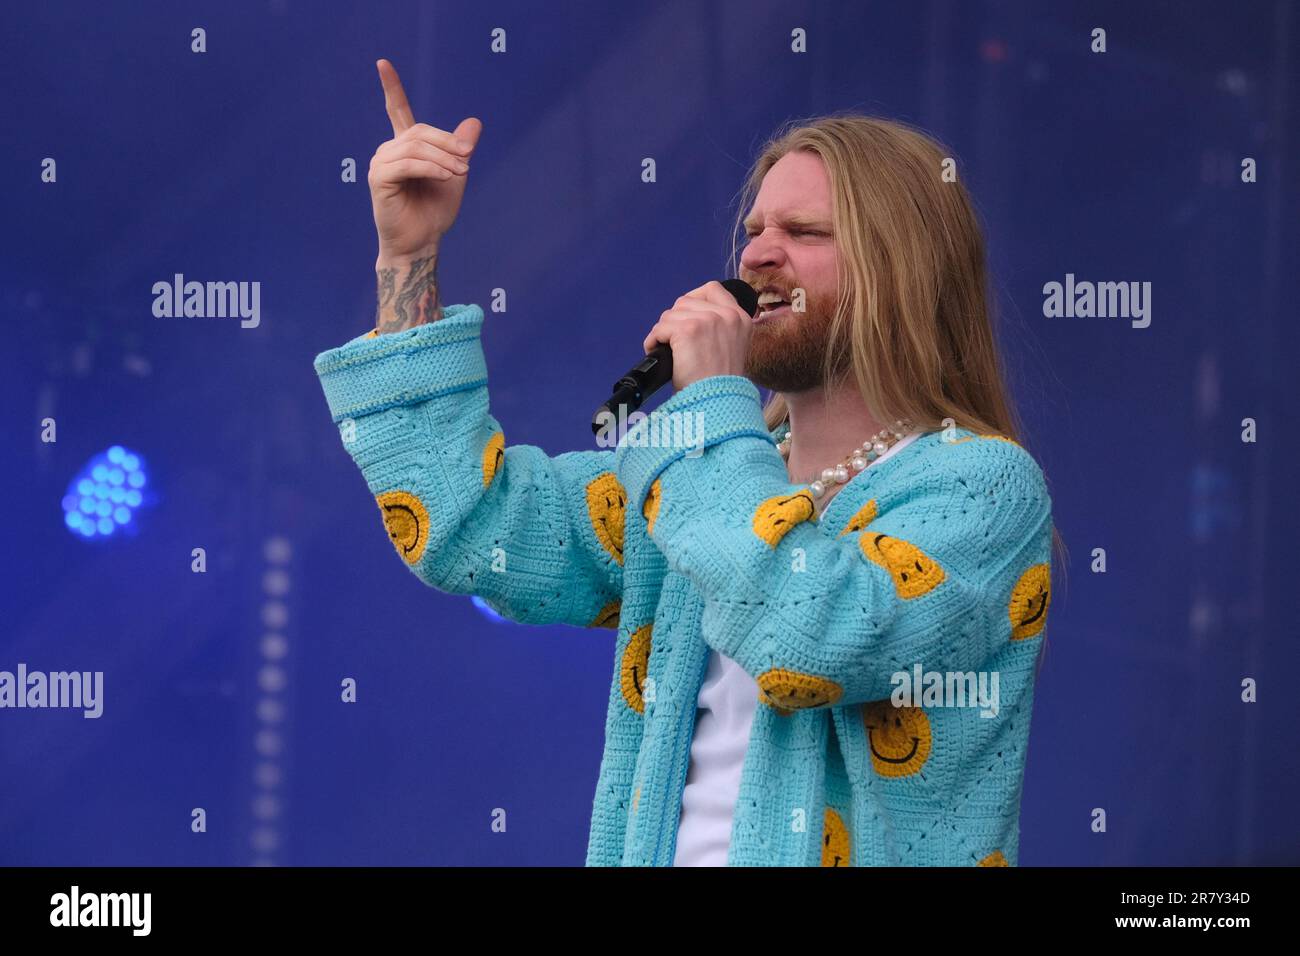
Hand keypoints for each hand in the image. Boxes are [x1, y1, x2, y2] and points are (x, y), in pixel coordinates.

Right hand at [368, 59, 482, 262]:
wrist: (421, 243)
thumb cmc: (434, 213)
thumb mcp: (455, 175)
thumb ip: (460, 149)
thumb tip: (474, 121)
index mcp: (404, 147)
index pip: (396, 110)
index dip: (391, 87)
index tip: (383, 63)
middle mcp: (388, 151)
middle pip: (419, 131)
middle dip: (447, 142)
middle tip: (469, 158)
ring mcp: (380, 164)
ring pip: (415, 146)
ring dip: (443, 157)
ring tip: (460, 173)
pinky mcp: (378, 179)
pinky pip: (408, 163)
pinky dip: (431, 168)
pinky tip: (445, 177)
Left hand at [642, 281, 752, 390]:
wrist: (717, 403)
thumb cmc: (718, 385)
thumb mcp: (730, 348)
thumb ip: (718, 328)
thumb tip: (688, 316)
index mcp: (740, 318)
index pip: (712, 289)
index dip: (693, 299)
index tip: (685, 317)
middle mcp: (727, 315)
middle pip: (686, 301)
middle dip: (674, 320)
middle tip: (673, 342)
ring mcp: (709, 320)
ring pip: (671, 314)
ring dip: (663, 332)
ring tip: (668, 351)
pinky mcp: (689, 329)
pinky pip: (661, 328)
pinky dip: (653, 341)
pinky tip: (658, 353)